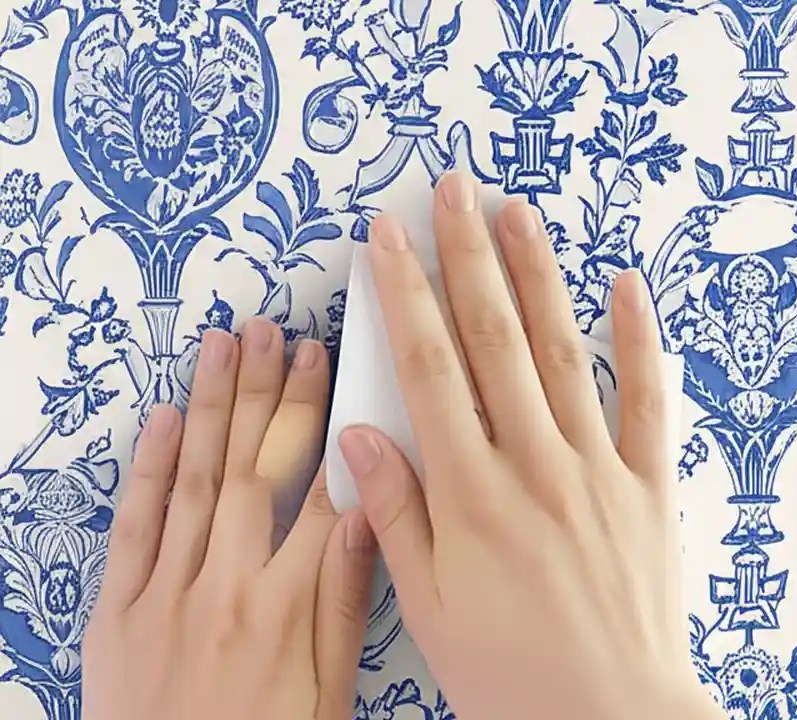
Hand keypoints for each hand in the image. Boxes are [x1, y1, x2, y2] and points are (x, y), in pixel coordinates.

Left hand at [83, 321, 375, 719]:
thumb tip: (367, 517)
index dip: (326, 424)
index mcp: (285, 607)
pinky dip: (146, 469)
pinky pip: (133, 527)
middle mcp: (224, 587)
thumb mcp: (329, 694)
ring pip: (193, 481)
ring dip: (213, 407)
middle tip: (280, 334)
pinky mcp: (116, 611)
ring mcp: (165, 594)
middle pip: (252, 471)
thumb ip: (344, 602)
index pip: (316, 493)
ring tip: (226, 345)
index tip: (335, 370)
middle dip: (270, 396)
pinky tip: (165, 417)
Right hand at [338, 172, 721, 719]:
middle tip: (448, 190)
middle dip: (466, 256)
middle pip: (494, 339)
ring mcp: (599, 469)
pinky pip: (647, 398)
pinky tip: (625, 285)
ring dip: (537, 275)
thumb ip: (395, 512)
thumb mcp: (429, 605)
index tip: (384, 238)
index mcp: (472, 493)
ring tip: (517, 211)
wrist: (611, 714)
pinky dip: (637, 338)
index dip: (403, 294)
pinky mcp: (649, 484)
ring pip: (563, 351)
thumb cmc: (512, 673)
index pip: (428, 369)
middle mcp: (535, 464)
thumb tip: (357, 435)